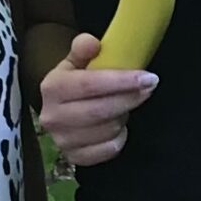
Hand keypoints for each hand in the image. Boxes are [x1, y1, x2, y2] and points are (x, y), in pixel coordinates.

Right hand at [39, 33, 156, 165]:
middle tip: (148, 88)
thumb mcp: (75, 62)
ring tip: (125, 105)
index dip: (120, 81)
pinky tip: (118, 126)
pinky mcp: (74, 158)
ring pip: (107, 130)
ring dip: (123, 116)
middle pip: (100, 110)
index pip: (89, 85)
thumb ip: (82, 48)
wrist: (60, 112)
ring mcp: (62, 141)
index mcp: (52, 88)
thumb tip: (92, 43)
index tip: (147, 77)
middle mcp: (52, 116)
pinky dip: (119, 137)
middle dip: (130, 98)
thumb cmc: (74, 84)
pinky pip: (109, 150)